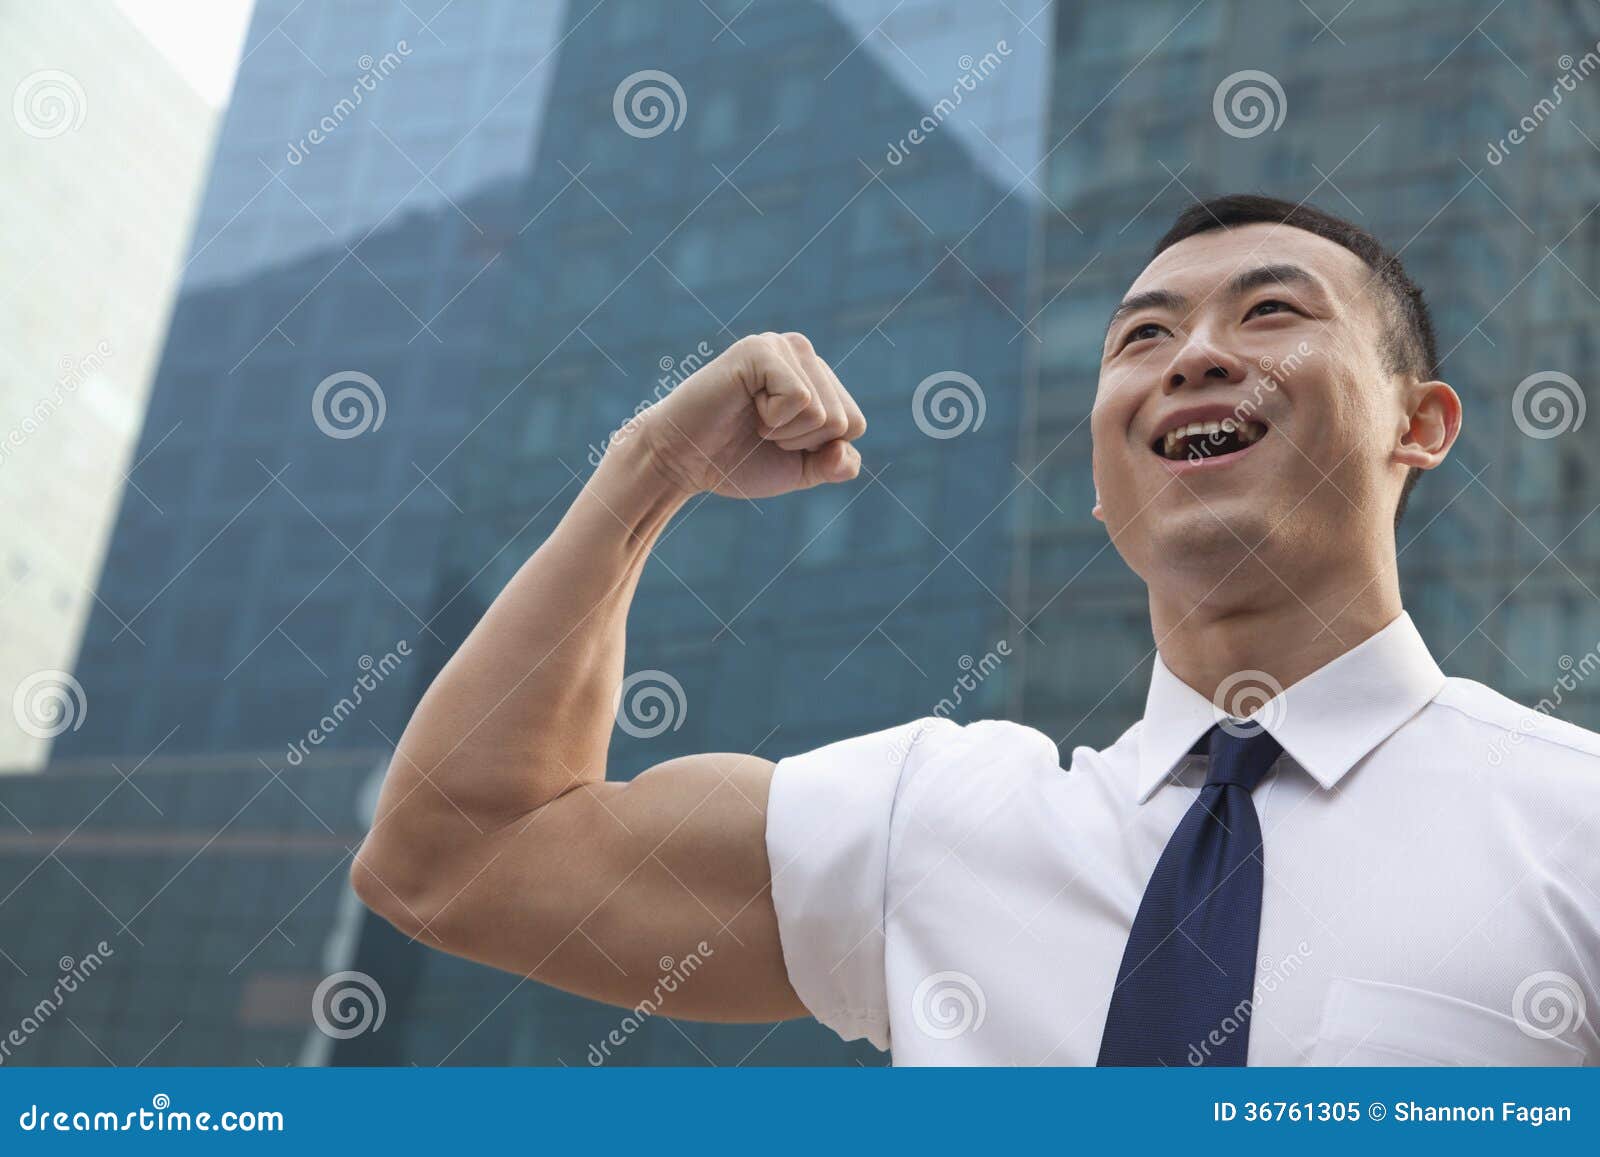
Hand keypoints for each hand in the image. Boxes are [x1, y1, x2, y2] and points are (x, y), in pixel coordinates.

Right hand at [630, 332, 866, 498]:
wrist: (683, 461)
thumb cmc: (736, 461)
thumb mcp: (799, 469)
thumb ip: (834, 464)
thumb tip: (845, 454)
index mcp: (816, 375)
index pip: (855, 424)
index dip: (818, 449)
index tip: (778, 441)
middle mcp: (802, 351)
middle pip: (844, 420)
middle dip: (802, 443)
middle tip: (761, 431)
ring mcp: (781, 346)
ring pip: (824, 413)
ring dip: (785, 433)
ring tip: (752, 418)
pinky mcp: (760, 350)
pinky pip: (801, 400)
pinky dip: (773, 420)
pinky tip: (746, 406)